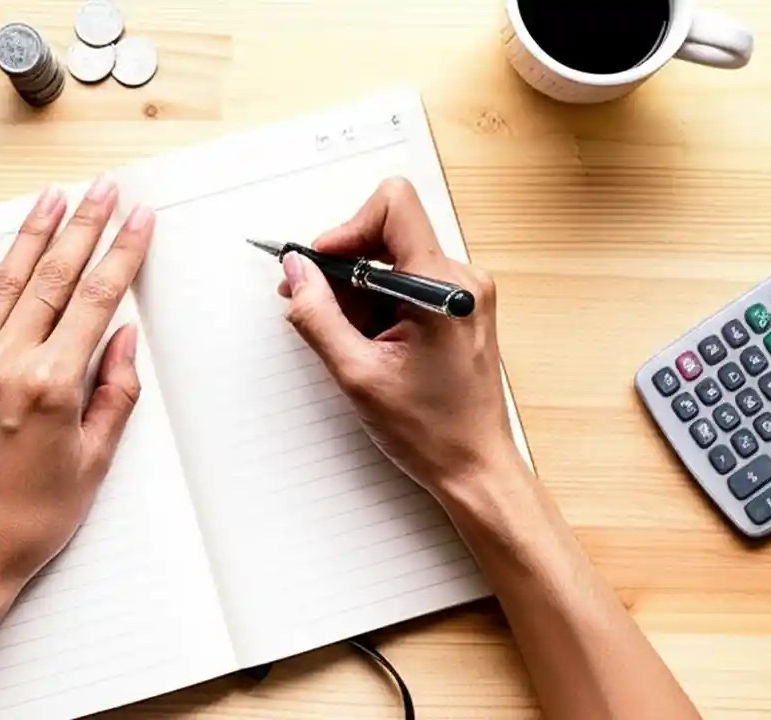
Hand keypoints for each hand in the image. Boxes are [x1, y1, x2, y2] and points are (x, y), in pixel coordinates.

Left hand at [0, 176, 154, 604]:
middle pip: (54, 277)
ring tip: (54, 196)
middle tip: (104, 190)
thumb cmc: (31, 520)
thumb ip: (114, 393)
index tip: (139, 220)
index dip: (122, 253)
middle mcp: (6, 364)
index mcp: (53, 385)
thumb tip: (125, 338)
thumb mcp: (94, 462)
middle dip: (84, 226)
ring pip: (6, 283)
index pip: (98, 300)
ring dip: (32, 234)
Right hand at [278, 177, 524, 498]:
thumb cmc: (432, 431)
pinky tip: (373, 345)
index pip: (394, 206)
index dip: (348, 228)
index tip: (322, 265)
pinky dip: (380, 306)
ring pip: (394, 261)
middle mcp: (462, 281)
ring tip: (354, 342)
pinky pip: (408, 284)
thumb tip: (296, 271)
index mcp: (443, 288)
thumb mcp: (358, 374)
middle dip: (345, 270)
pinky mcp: (460, 308)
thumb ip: (319, 316)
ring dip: (360, 294)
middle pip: (388, 234)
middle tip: (317, 309)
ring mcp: (465, 293)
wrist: (474, 467)